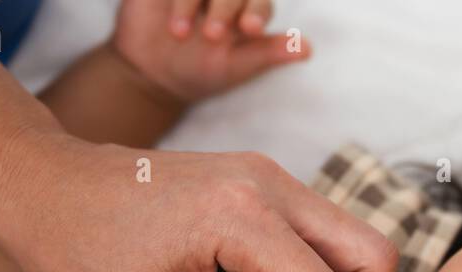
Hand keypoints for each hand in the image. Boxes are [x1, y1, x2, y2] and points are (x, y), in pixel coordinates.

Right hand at [112, 0, 307, 103]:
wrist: (152, 73)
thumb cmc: (201, 72)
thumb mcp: (235, 67)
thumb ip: (268, 54)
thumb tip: (308, 49)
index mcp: (247, 11)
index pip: (260, 2)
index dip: (256, 10)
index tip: (249, 29)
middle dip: (225, 7)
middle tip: (212, 36)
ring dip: (191, 3)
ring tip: (179, 33)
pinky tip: (171, 14)